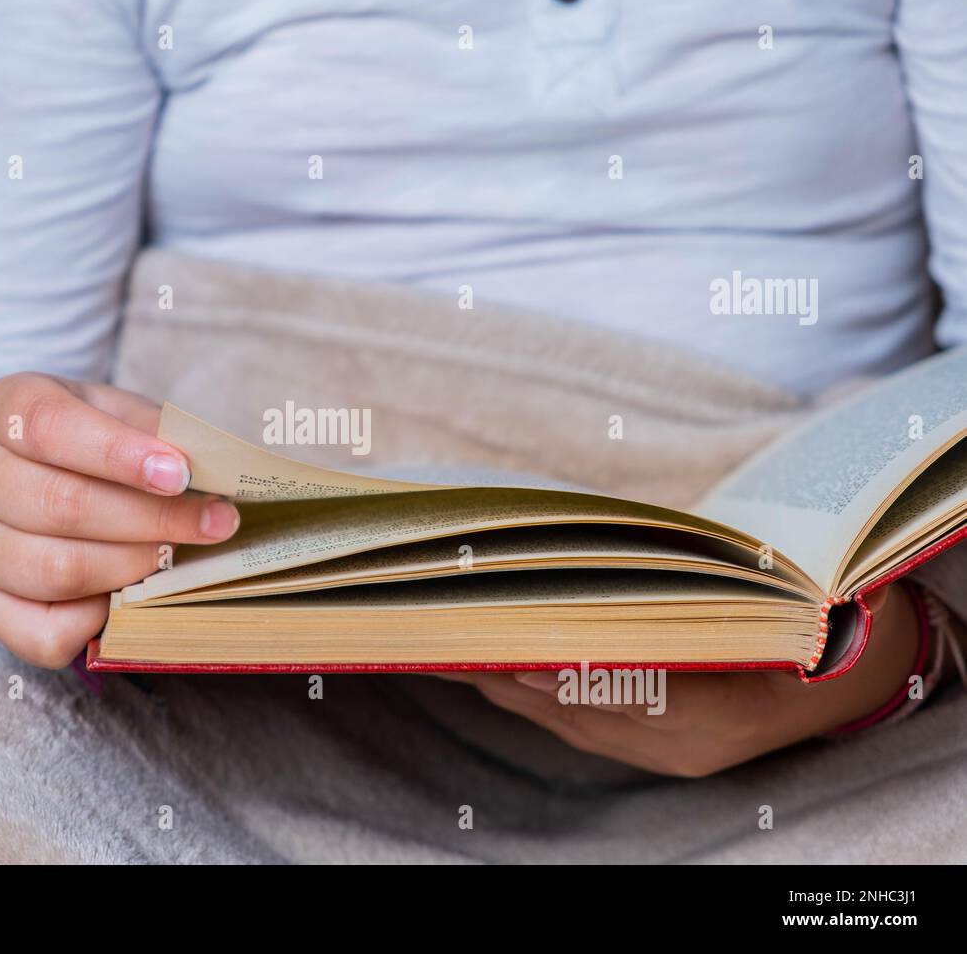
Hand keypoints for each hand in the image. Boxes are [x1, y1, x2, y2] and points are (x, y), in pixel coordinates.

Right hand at [0, 372, 239, 667]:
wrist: (25, 471)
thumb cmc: (83, 438)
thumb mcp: (113, 411)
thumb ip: (153, 432)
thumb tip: (209, 469)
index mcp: (2, 412)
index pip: (52, 429)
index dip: (121, 455)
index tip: (181, 473)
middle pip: (62, 506)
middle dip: (152, 519)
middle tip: (215, 522)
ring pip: (57, 571)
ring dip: (134, 567)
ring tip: (180, 556)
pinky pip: (42, 634)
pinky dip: (95, 623)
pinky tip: (127, 596)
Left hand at [441, 583, 920, 776]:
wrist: (850, 678)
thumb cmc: (816, 621)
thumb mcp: (789, 600)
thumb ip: (721, 591)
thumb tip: (639, 549)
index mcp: (736, 710)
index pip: (642, 693)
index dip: (575, 671)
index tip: (515, 649)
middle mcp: (692, 745)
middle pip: (586, 710)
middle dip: (514, 672)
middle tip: (454, 635)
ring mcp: (670, 755)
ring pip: (570, 721)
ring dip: (510, 683)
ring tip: (452, 645)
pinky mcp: (653, 751)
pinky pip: (577, 724)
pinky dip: (532, 693)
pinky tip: (491, 664)